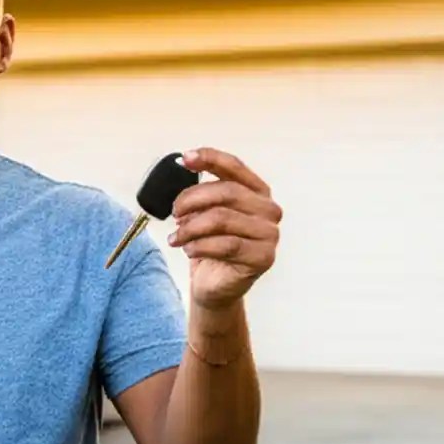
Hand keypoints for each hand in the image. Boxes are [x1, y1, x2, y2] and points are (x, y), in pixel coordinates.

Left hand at [168, 147, 281, 310]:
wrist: (215, 285)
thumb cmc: (210, 245)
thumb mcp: (203, 213)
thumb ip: (200, 191)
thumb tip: (184, 163)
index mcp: (257, 192)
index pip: (234, 167)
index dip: (210, 158)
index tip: (185, 158)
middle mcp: (269, 210)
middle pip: (226, 192)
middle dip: (192, 200)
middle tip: (174, 213)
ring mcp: (269, 234)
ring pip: (221, 219)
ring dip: (190, 228)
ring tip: (177, 238)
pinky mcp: (263, 257)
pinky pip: (224, 245)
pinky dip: (198, 246)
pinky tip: (188, 250)